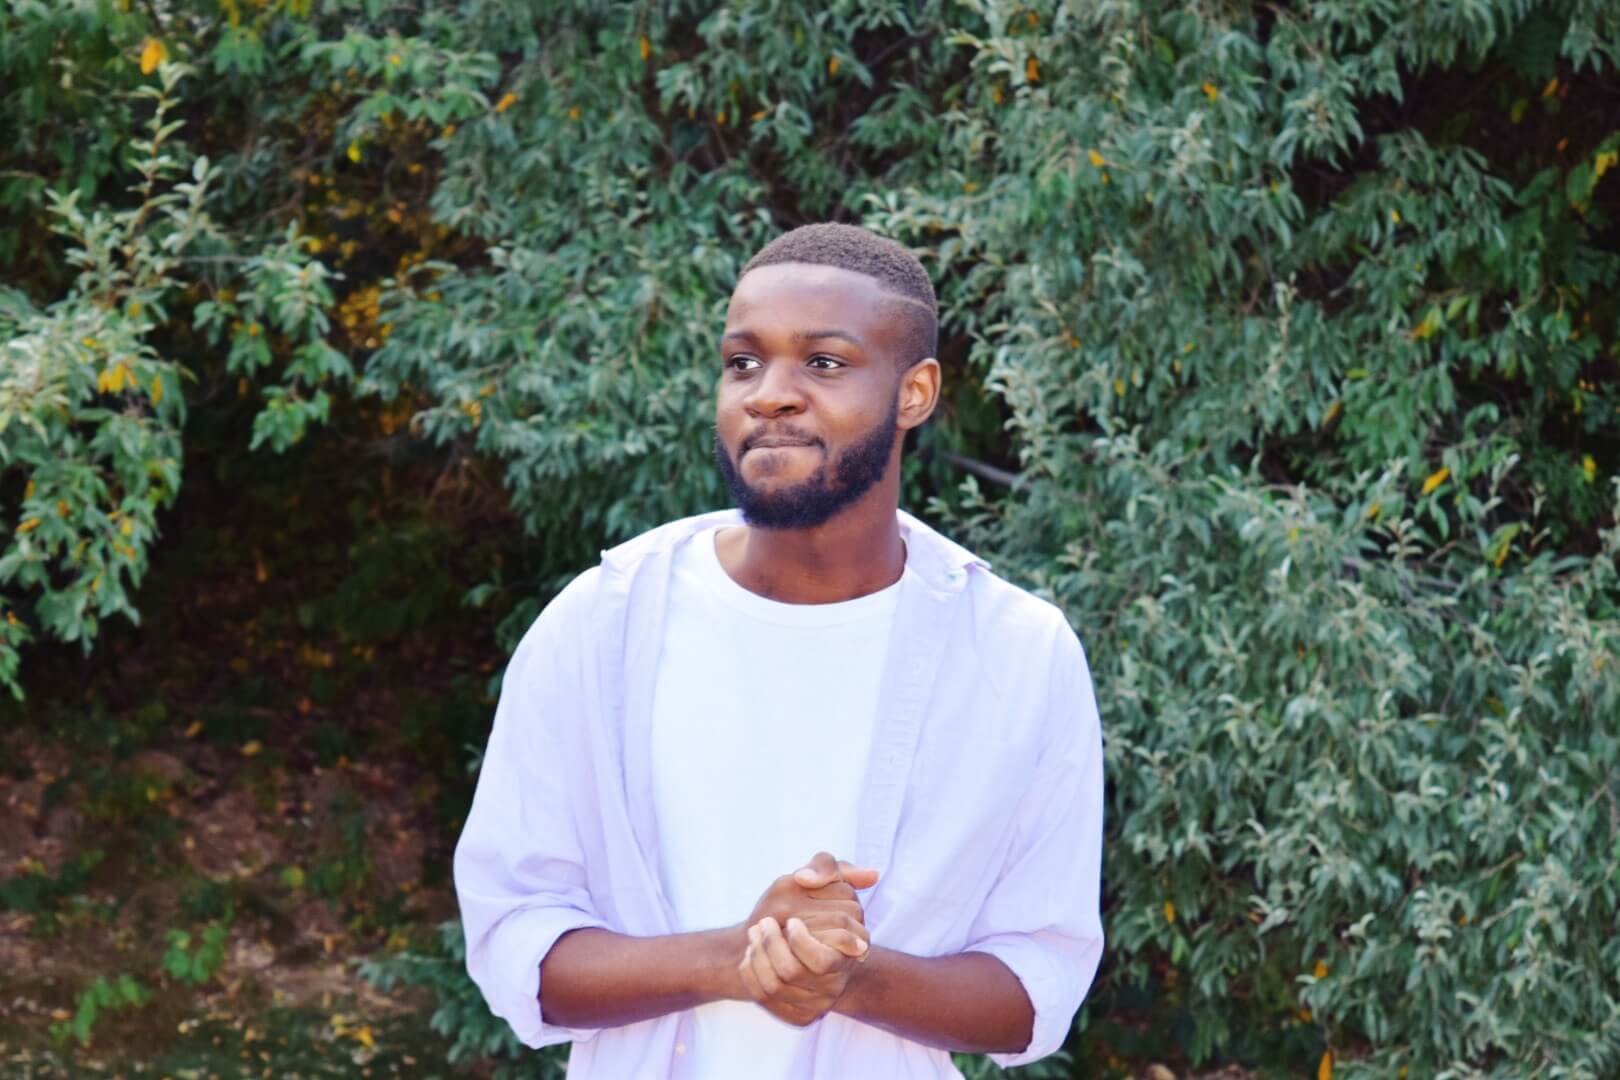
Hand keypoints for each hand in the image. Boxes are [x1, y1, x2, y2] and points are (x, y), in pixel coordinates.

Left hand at [735, 853, 879, 1025]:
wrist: (797, 940)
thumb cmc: (813, 904)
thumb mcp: (824, 875)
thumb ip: (825, 865)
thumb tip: (806, 878)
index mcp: (854, 949)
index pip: (824, 959)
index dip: (800, 940)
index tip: (789, 920)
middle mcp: (839, 979)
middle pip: (794, 973)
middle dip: (772, 945)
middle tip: (763, 924)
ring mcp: (820, 1001)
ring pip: (775, 985)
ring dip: (758, 956)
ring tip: (754, 933)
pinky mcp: (799, 1015)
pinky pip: (766, 999)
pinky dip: (751, 973)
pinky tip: (750, 955)